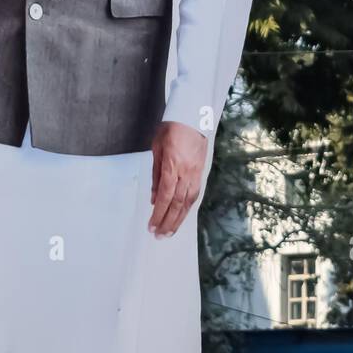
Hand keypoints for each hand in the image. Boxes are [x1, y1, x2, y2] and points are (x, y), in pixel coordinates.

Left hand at [149, 121, 207, 237]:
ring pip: (189, 201)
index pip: (165, 195)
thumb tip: (153, 198)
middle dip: (168, 222)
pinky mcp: (201, 171)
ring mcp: (196, 172)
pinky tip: (182, 216)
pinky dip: (188, 208)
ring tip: (170, 232)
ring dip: (179, 219)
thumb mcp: (156, 148)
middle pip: (178, 203)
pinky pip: (195, 193)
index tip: (151, 226)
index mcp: (172, 164)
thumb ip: (155, 175)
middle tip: (159, 236)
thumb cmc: (171, 128)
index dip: (158, 214)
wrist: (192, 116)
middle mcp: (186, 171)